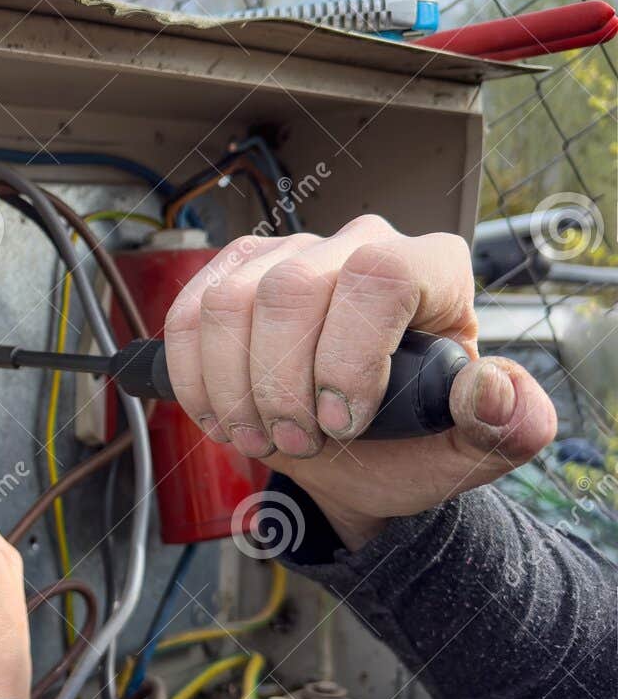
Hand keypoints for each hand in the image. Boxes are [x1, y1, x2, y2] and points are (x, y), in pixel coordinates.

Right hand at [163, 215, 557, 548]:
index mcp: (432, 269)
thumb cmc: (414, 443)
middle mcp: (359, 243)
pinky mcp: (232, 275)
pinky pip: (189, 314)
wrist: (352, 455)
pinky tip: (221, 416)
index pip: (381, 275)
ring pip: (231, 303)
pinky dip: (194, 378)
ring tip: (262, 437)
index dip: (350, 354)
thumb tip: (496, 389)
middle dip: (281, 384)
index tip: (344, 421)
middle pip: (292, 288)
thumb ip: (508, 426)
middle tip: (300, 443)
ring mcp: (289, 254)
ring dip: (234, 389)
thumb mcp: (471, 449)